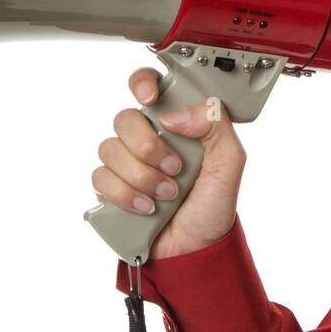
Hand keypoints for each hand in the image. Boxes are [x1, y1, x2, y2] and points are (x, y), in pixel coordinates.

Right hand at [91, 67, 245, 258]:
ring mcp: (126, 164)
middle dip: (148, 147)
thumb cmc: (212, 203)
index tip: (151, 99)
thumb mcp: (230, 161)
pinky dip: (125, 195)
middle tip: (174, 168)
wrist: (196, 248)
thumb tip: (174, 115)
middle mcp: (147, 138)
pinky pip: (100, 179)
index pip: (148, 85)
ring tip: (167, 194)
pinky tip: (147, 207)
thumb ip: (214, 125)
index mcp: (175, 123)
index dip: (142, 83)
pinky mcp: (110, 189)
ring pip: (110, 149)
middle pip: (124, 119)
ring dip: (142, 176)